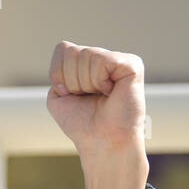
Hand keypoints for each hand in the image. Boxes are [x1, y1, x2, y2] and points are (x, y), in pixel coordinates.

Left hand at [46, 41, 146, 156]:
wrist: (100, 140)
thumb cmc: (81, 123)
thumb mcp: (58, 96)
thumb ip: (57, 71)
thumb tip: (66, 48)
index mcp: (87, 64)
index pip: (62, 49)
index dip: (58, 74)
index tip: (69, 94)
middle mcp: (104, 58)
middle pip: (71, 51)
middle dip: (71, 80)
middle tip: (88, 97)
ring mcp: (119, 59)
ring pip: (85, 55)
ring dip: (84, 83)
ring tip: (100, 96)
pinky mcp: (131, 64)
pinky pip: (101, 61)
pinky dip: (98, 81)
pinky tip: (110, 91)